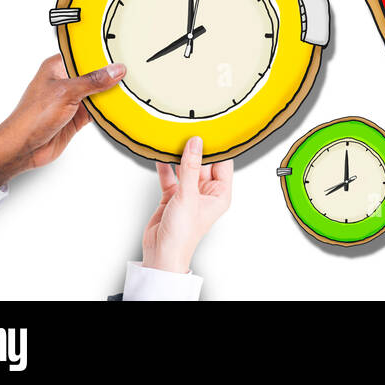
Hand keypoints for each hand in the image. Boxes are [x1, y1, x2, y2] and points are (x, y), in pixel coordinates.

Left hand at [0, 55, 125, 187]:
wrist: (22, 148)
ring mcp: (72, 99)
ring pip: (98, 91)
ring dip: (111, 92)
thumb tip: (115, 70)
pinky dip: (109, 108)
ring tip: (132, 85)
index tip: (123, 52)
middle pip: (94, 73)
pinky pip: (98, 109)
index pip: (85, 55)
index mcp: (57, 67)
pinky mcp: (77, 115)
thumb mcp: (66, 93)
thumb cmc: (31, 118)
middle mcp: (65, 81)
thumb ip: (93, 81)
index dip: (103, 53)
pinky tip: (122, 104)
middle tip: (133, 69)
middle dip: (111, 74)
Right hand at [142, 136, 233, 273]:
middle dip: (196, 149)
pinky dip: (166, 166)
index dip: (218, 147)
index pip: (223, 163)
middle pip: (203, 163)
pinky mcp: (173, 196)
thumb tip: (195, 144)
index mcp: (220, 194)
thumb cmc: (182, 236)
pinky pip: (171, 176)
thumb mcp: (188, 196)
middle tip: (189, 129)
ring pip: (186, 168)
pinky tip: (161, 155)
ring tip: (174, 138)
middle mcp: (206, 192)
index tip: (211, 130)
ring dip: (179, 156)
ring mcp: (189, 193)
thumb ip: (190, 168)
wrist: (161, 255)